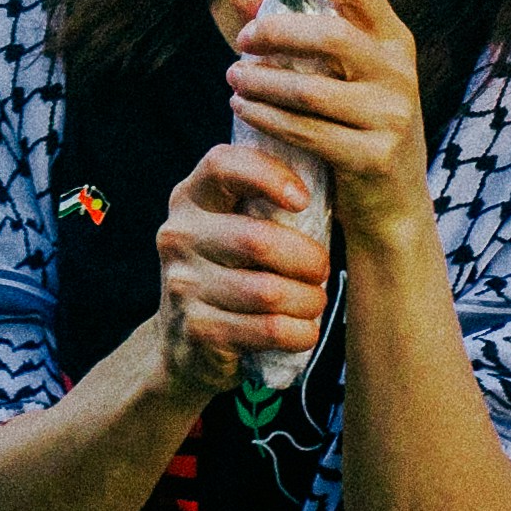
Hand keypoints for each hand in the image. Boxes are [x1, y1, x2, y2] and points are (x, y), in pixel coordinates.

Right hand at [151, 139, 335, 394]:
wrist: (187, 344)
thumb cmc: (231, 272)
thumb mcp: (231, 227)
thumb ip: (261, 202)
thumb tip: (330, 171)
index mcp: (191, 198)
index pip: (222, 165)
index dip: (268, 175)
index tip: (303, 198)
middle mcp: (179, 235)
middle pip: (257, 239)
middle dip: (307, 259)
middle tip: (323, 269)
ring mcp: (183, 284)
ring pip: (268, 292)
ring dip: (309, 301)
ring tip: (316, 301)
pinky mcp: (198, 330)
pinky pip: (269, 330)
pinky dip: (301, 333)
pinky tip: (305, 330)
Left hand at [219, 0, 432, 255]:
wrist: (391, 203)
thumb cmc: (352, 121)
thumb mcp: (330, 70)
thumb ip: (286, 24)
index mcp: (394, 40)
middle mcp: (400, 72)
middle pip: (331, 35)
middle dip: (275, 32)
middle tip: (241, 39)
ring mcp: (392, 117)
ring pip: (311, 88)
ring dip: (261, 80)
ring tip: (233, 79)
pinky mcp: (375, 157)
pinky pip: (307, 131)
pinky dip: (266, 117)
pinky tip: (242, 109)